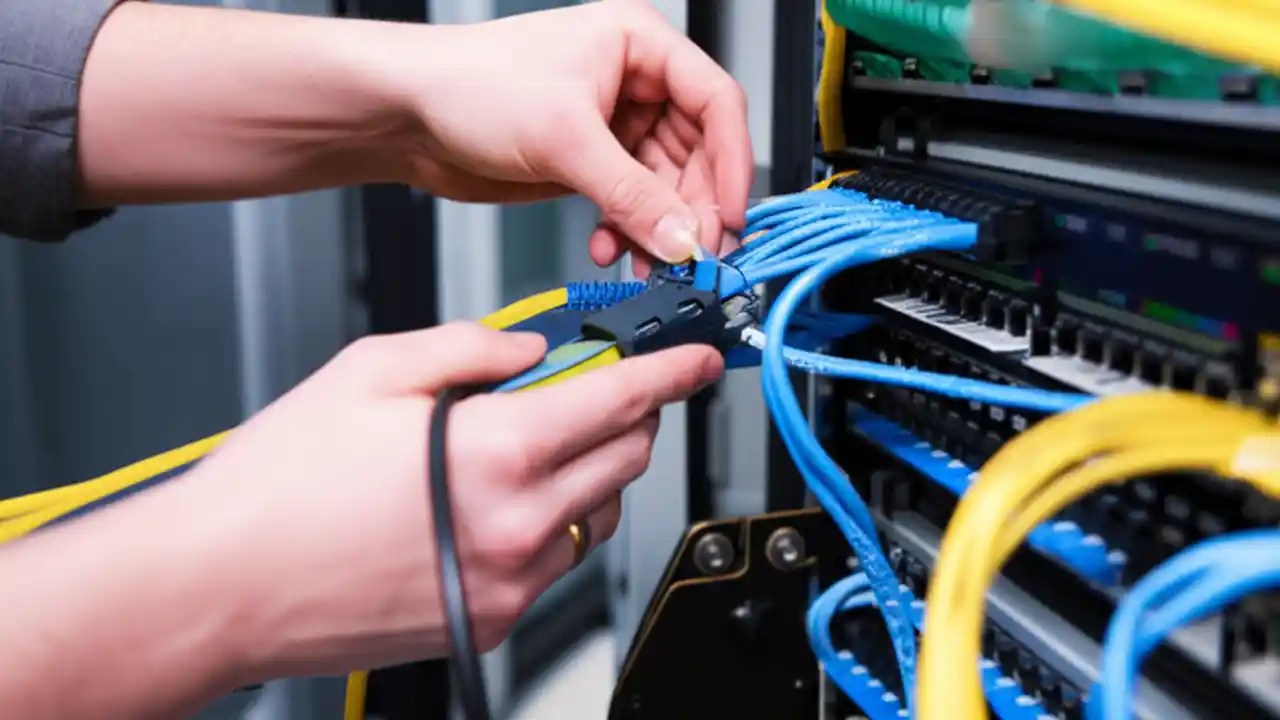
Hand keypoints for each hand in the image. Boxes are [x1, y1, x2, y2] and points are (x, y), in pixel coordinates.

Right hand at [185, 323, 722, 677]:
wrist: (224, 584)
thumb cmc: (280, 486)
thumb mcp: (371, 371)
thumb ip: (469, 348)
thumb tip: (527, 350)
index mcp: (496, 452)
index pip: (622, 401)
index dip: (671, 372)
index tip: (697, 359)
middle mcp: (518, 525)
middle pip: (627, 458)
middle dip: (628, 416)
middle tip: (593, 391)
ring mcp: (509, 582)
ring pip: (599, 514)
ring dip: (590, 472)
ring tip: (529, 450)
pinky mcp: (489, 620)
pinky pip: (556, 564)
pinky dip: (550, 524)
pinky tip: (495, 504)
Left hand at [390, 0, 752, 270]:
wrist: (405, 114)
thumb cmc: (469, 83)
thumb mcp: (565, 138)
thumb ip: (632, 194)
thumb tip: (684, 238)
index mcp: (640, 44)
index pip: (716, 102)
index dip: (732, 163)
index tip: (729, 217)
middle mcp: (634, 82)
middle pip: (697, 154)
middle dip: (693, 210)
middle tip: (693, 258)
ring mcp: (612, 125)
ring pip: (664, 187)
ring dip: (659, 231)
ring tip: (652, 267)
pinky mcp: (589, 163)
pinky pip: (630, 205)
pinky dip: (625, 232)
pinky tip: (607, 250)